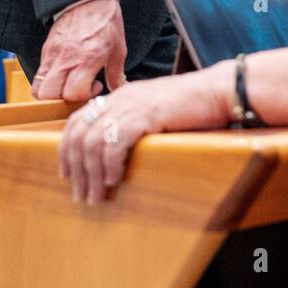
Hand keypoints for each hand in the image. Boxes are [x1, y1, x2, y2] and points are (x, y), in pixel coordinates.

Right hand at [33, 0, 126, 101]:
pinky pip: (37, 76)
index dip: (84, 96)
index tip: (95, 85)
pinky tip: (62, 75)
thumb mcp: (118, 49)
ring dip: (52, 94)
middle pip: (51, 95)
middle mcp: (67, 59)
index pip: (73, 93)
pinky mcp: (46, 50)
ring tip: (68, 84)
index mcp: (87, 58)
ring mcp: (53, 55)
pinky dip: (46, 83)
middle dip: (65, 99)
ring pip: (39, 89)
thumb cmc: (106, 22)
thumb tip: (120, 89)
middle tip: (79, 88)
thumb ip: (117, 74)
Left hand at [58, 61, 234, 203]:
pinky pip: (116, 142)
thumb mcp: (156, 111)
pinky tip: (113, 180)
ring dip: (91, 174)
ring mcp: (132, 105)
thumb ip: (136, 124)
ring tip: (95, 196)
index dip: (67, 150)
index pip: (77, 121)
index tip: (68, 175)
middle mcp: (120, 98)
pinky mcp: (146, 114)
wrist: (220, 91)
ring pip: (93, 142)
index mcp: (119, 96)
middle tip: (80, 195)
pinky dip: (110, 164)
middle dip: (76, 169)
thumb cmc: (195, 106)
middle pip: (80, 135)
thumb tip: (120, 154)